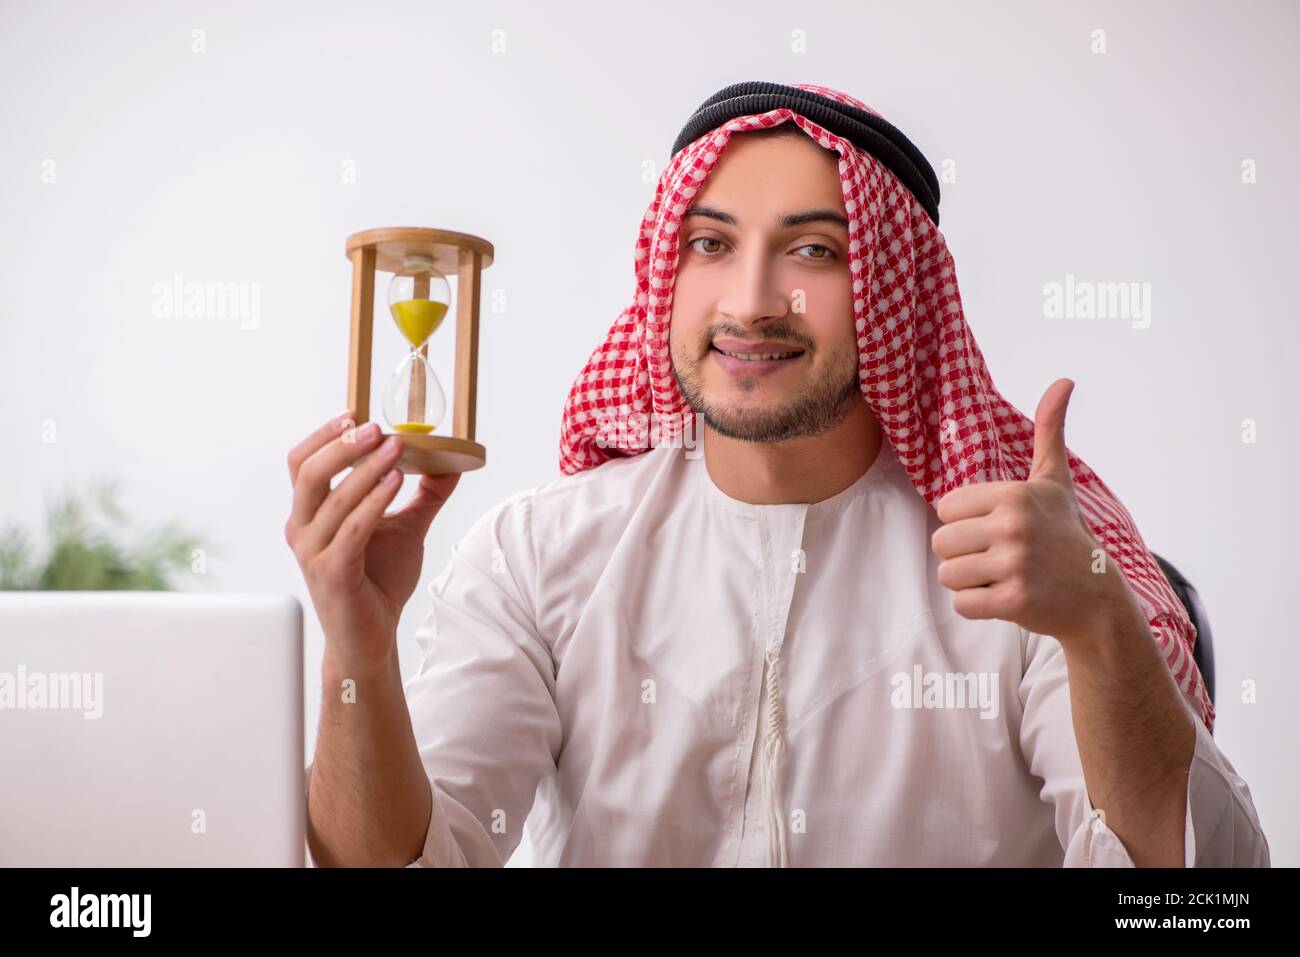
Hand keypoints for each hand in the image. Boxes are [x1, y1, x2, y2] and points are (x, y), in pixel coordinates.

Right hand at [284, 412, 460, 672]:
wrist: (371, 637)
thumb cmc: (378, 582)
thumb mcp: (406, 529)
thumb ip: (423, 496)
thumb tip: (451, 463)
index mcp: (311, 514)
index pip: (303, 463)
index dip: (324, 436)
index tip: (354, 414)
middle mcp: (303, 529)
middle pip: (309, 473)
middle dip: (343, 445)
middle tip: (376, 427)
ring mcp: (313, 553)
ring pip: (333, 499)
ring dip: (366, 469)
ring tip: (397, 448)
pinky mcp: (331, 573)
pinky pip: (351, 530)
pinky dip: (374, 502)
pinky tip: (397, 482)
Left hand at [930, 378, 1132, 645]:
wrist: (1098, 597)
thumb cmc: (1066, 534)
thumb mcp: (1055, 481)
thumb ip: (1049, 431)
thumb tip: (1064, 380)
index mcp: (1014, 494)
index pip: (944, 509)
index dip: (964, 523)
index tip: (997, 530)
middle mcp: (1013, 525)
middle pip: (941, 543)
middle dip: (964, 555)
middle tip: (1001, 558)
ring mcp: (1015, 564)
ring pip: (948, 575)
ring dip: (970, 582)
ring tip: (1004, 577)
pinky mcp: (1014, 600)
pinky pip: (962, 604)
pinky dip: (978, 606)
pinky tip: (1007, 598)